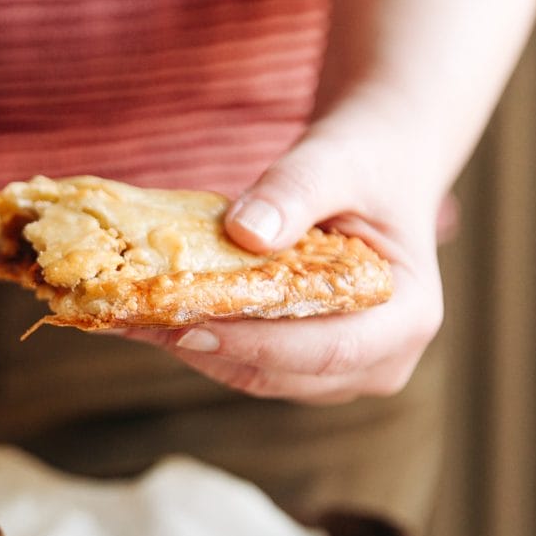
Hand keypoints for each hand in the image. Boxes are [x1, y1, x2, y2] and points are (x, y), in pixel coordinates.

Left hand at [126, 119, 443, 404]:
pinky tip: (148, 310)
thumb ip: (295, 191)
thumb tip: (245, 233)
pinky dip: (195, 336)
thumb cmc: (364, 163)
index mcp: (408, 318)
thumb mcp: (336, 161)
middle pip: (279, 372)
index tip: (186, 323)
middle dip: (204, 344)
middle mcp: (377, 361)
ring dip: (188, 344)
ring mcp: (336, 373)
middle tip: (132, 314)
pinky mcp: (297, 367)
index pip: (327, 348)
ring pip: (250, 374)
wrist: (372, 169)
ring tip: (127, 311)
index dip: (254, 343)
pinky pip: (239, 362)